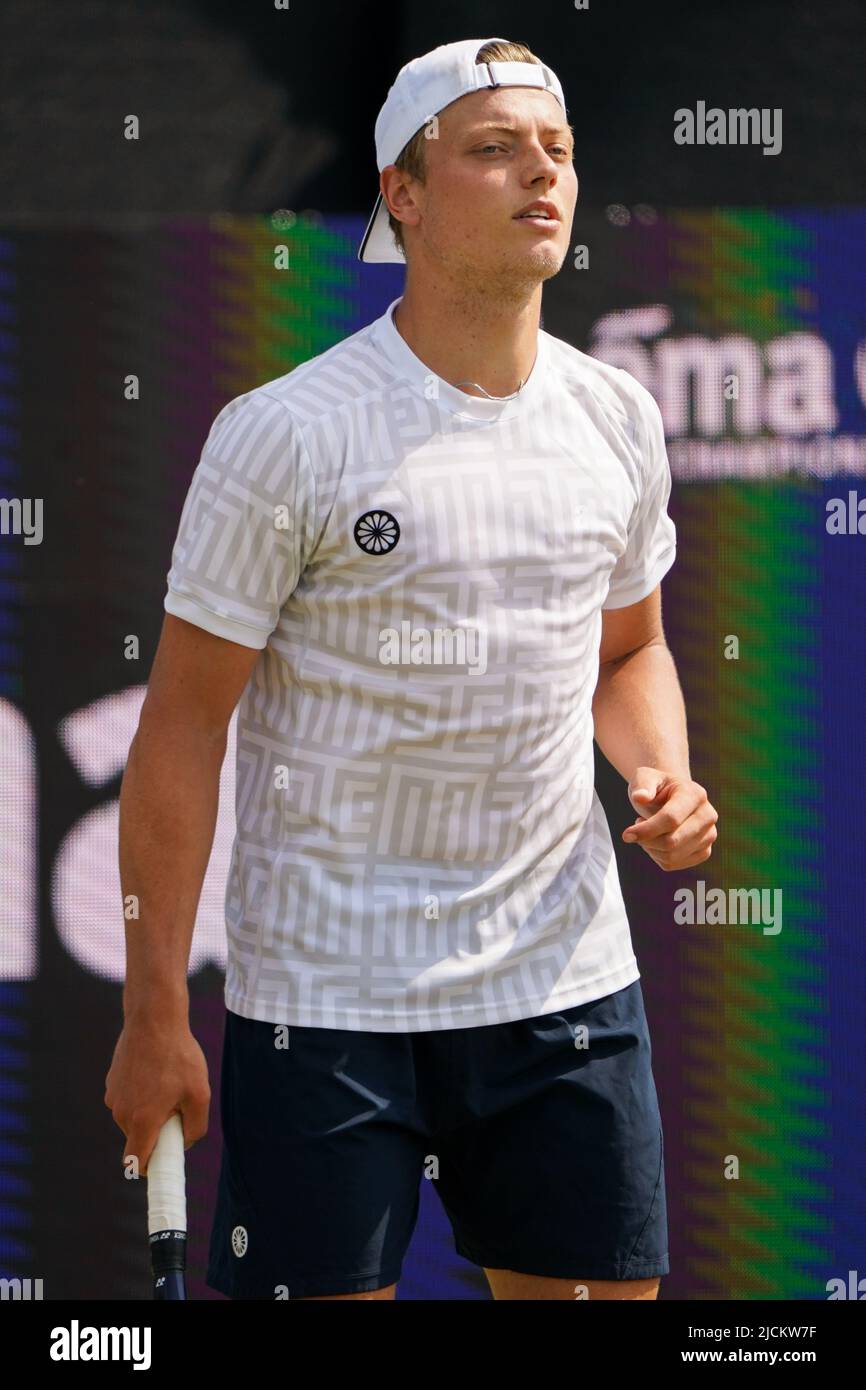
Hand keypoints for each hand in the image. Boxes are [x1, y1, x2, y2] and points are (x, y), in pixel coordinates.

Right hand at [104, 1019, 210, 1176]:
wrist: (153, 1019)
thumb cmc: (178, 1056)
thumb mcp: (199, 1093)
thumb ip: (196, 1127)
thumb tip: (186, 1142)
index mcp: (142, 1120)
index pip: (135, 1162)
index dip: (150, 1169)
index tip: (163, 1165)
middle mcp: (121, 1112)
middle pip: (139, 1138)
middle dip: (157, 1131)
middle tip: (177, 1106)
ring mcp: (113, 1096)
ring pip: (134, 1116)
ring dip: (150, 1109)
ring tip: (167, 1082)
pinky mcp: (112, 1081)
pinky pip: (129, 1098)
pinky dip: (142, 1093)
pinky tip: (155, 1070)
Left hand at [621, 766, 717, 869]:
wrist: (670, 797)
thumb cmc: (656, 787)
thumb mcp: (645, 778)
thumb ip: (642, 785)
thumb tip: (640, 797)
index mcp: (695, 794)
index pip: (671, 819)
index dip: (647, 830)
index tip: (626, 834)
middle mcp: (708, 815)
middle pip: (672, 841)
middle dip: (646, 840)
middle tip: (635, 828)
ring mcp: (709, 835)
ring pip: (671, 856)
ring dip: (650, 847)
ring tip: (648, 831)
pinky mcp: (704, 852)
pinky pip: (673, 864)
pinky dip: (657, 856)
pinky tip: (656, 841)